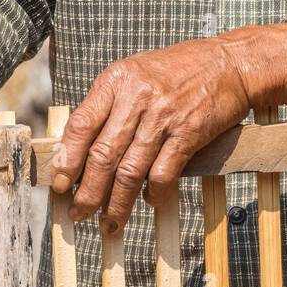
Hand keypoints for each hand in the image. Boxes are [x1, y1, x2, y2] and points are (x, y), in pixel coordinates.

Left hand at [50, 21, 286, 232]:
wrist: (227, 63)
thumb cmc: (177, 71)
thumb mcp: (135, 74)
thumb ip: (109, 105)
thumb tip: (78, 149)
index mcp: (116, 80)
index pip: (80, 124)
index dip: (66, 159)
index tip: (59, 184)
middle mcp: (136, 97)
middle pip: (102, 155)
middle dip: (87, 193)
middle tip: (78, 214)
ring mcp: (163, 115)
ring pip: (130, 171)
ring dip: (117, 205)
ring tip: (109, 224)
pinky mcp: (188, 132)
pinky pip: (163, 173)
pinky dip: (154, 194)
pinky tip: (150, 202)